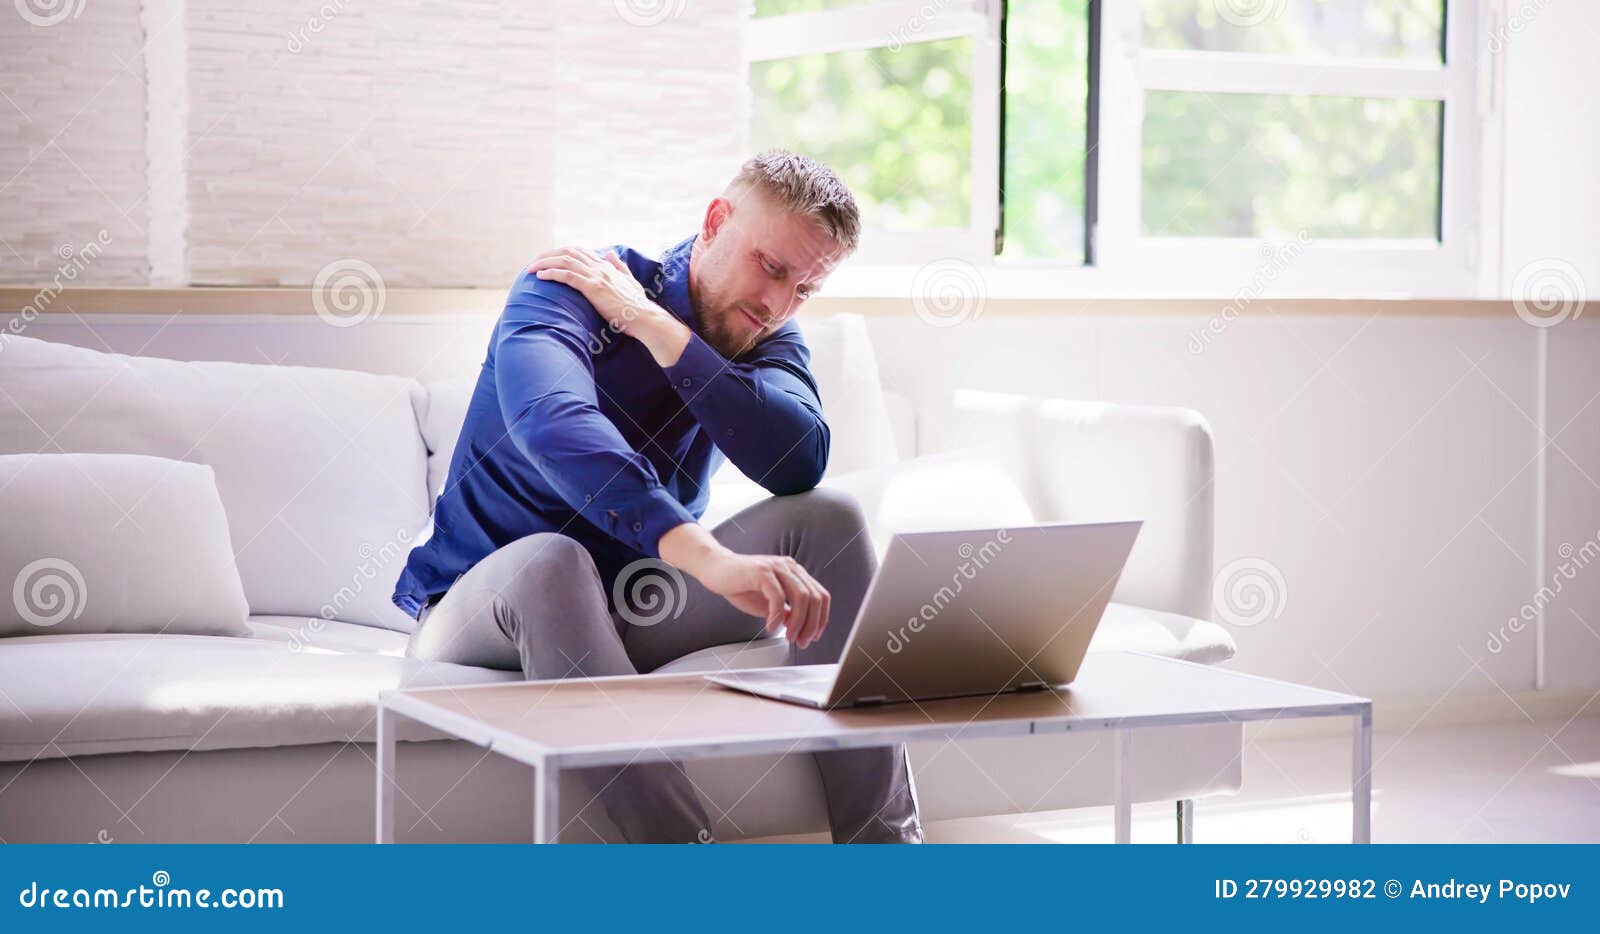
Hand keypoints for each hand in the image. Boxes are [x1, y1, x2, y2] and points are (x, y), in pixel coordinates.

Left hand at [528, 247, 689, 365]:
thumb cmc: (638, 306)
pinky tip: (540, 277)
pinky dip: (552, 273)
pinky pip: (567, 276)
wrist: (646, 318)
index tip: (547, 259)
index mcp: (607, 266)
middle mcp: (601, 267)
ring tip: (531, 269)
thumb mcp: (630, 281)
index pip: (579, 252)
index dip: (561, 253)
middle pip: (568, 252)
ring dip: (545, 263)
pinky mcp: (594, 287)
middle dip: (547, 255)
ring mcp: (597, 276)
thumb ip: (619, 267)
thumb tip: (610, 253)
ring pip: (565, 261)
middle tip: (533, 263)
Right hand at [658, 523, 830, 650]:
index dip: (821, 619)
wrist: (715, 570)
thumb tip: (799, 626)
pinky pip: (778, 596)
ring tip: (788, 636)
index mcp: (795, 573)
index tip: (813, 637)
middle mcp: (789, 567)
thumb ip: (786, 611)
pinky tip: (771, 627)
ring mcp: (777, 567)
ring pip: (801, 597)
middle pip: (814, 598)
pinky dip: (777, 616)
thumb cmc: (740, 586)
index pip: (820, 596)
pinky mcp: (762, 571)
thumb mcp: (768, 603)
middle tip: (801, 641)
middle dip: (811, 624)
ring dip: (798, 622)